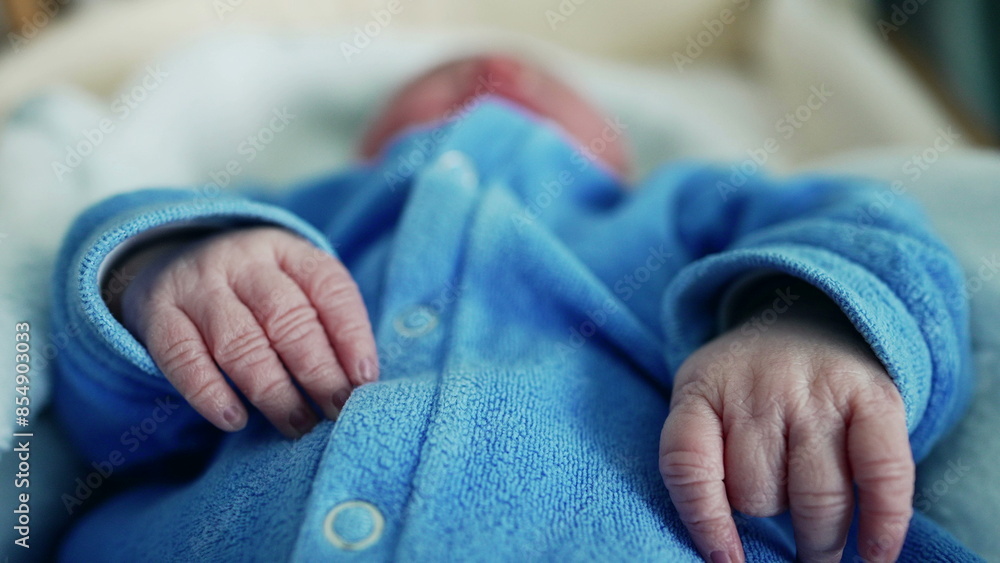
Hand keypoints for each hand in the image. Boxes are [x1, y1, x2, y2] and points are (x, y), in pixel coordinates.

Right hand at [113, 226, 378, 438]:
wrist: (166, 266)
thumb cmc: (251, 295)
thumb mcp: (290, 289)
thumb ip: (323, 326)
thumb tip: (358, 385)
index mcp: (286, 250)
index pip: (329, 286)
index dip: (352, 336)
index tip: (364, 381)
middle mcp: (242, 260)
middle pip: (286, 316)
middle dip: (318, 370)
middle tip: (336, 410)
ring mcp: (196, 284)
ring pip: (240, 340)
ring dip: (273, 389)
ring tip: (297, 424)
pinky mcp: (158, 313)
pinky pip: (184, 356)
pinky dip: (210, 392)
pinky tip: (235, 420)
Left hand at [659, 290, 912, 561]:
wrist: (805, 317)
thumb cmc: (744, 387)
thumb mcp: (702, 401)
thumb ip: (700, 460)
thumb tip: (724, 554)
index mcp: (703, 388)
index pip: (688, 463)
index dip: (704, 522)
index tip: (726, 561)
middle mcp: (760, 387)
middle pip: (756, 490)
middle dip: (764, 512)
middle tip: (773, 516)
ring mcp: (819, 391)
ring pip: (814, 496)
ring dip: (816, 536)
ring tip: (816, 552)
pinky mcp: (876, 398)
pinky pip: (883, 475)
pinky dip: (882, 523)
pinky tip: (874, 554)